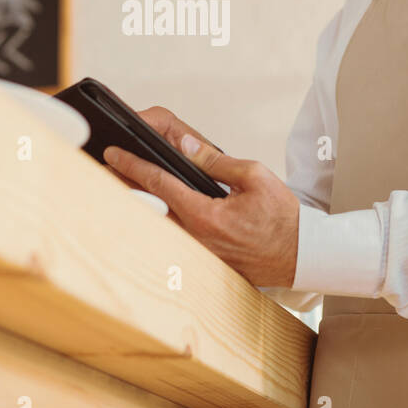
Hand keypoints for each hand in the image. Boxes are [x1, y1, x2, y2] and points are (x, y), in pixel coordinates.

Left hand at [103, 106, 299, 288]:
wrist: (302, 255)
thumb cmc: (282, 217)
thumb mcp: (254, 176)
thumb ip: (215, 160)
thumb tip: (187, 144)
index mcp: (206, 215)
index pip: (160, 185)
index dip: (133, 166)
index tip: (113, 154)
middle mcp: (197, 238)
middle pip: (149, 209)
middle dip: (124, 187)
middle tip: (104, 169)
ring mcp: (199, 254)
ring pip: (159, 226)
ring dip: (140, 206)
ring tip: (121, 186)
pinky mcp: (206, 263)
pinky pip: (175, 240)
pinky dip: (160, 223)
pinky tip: (152, 211)